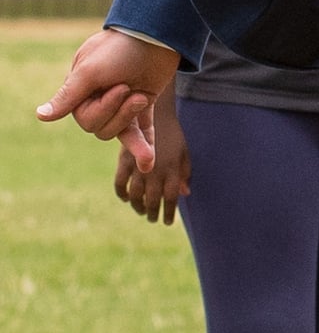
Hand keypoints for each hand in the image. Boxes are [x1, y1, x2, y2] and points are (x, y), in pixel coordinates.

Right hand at [36, 30, 180, 171]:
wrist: (159, 35)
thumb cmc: (121, 50)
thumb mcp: (91, 71)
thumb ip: (68, 96)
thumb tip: (41, 116)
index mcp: (82, 88)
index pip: (85, 118)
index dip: (104, 109)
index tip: (121, 87)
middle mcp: (99, 96)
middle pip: (102, 128)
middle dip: (120, 113)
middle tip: (133, 91)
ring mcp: (122, 101)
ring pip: (121, 132)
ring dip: (132, 119)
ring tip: (143, 98)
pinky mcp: (142, 102)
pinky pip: (141, 130)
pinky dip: (145, 145)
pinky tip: (148, 163)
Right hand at [114, 87, 190, 222]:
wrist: (154, 110)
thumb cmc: (172, 133)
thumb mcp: (183, 151)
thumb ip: (184, 172)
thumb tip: (186, 194)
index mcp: (172, 169)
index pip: (171, 198)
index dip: (169, 213)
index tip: (167, 222)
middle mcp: (156, 169)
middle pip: (152, 200)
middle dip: (152, 213)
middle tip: (152, 218)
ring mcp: (139, 165)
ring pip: (135, 195)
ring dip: (137, 207)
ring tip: (140, 210)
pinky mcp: (124, 159)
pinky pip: (119, 182)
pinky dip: (120, 193)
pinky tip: (124, 198)